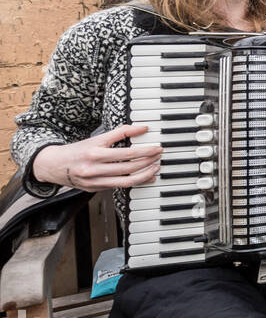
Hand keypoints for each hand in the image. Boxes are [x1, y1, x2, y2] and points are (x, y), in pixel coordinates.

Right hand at [31, 124, 162, 190]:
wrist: (53, 166)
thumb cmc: (77, 150)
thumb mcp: (97, 138)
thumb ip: (119, 133)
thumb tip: (142, 128)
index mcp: (95, 153)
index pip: (127, 153)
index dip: (145, 151)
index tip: (157, 147)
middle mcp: (94, 169)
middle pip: (129, 167)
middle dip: (148, 161)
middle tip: (159, 155)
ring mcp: (95, 181)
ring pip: (127, 181)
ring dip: (145, 174)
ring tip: (156, 167)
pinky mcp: (96, 189)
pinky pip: (121, 187)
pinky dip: (136, 182)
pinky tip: (147, 177)